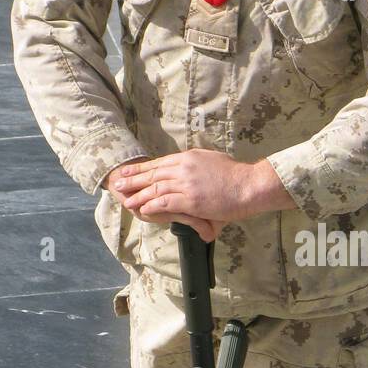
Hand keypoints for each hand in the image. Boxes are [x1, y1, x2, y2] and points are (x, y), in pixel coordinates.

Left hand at [110, 149, 254, 243]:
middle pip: (153, 174)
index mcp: (188, 157)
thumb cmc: (236, 175)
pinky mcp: (191, 200)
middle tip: (118, 184)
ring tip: (126, 201)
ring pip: (156, 189)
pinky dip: (152, 206)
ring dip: (139, 196)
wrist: (249, 185)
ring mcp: (186, 183)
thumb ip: (198, 162)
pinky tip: (143, 210)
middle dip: (134, 180)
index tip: (128, 171)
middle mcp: (184, 168)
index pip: (159, 163)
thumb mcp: (213, 159)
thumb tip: (190, 163)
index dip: (141, 168)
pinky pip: (165, 203)